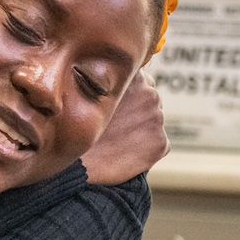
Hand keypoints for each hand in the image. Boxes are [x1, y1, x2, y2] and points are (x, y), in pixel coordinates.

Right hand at [82, 69, 166, 184]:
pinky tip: (126, 152)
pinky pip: (158, 143)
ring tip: (118, 139)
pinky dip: (147, 148)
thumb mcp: (92, 91)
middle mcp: (150, 94)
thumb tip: (123, 84)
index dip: (130, 95)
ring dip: (142, 129)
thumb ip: (114, 84)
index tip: (118, 106)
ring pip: (154, 122)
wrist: (78, 162)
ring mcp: (157, 119)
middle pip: (151, 99)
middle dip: (139, 109)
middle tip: (118, 124)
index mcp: (135, 77)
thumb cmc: (79, 126)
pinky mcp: (161, 143)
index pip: (143, 81)